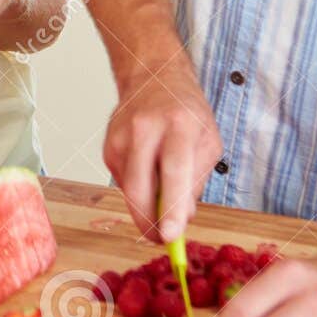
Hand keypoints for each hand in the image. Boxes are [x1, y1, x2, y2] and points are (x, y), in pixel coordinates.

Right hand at [103, 62, 221, 242]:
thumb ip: (197, 181)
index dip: (172, 208)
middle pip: (139, 189)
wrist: (153, 78)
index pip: (174, 172)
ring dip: (146, 204)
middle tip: (162, 239)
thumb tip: (182, 219)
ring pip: (129, 190)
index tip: (171, 237)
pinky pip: (123, 182)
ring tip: (163, 188)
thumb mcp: (209, 142)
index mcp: (178, 124)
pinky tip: (149, 169)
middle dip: (149, 222)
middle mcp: (145, 129)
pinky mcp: (108, 147)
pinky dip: (139, 187)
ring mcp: (120, 137)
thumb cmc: (186, 112)